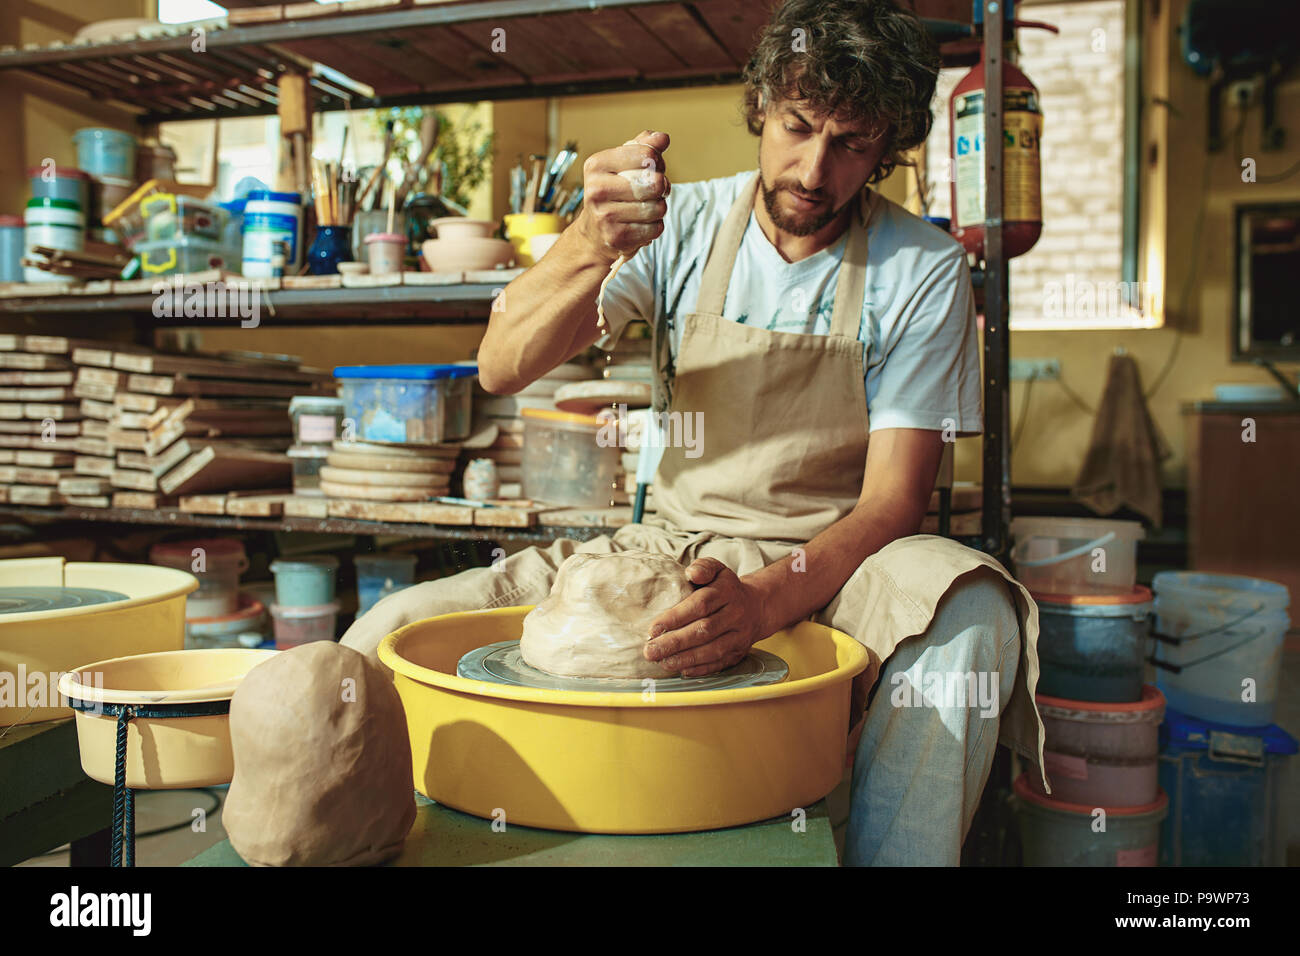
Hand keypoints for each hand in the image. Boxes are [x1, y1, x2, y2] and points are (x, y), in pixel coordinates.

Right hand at [577, 129, 670, 262]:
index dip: (658, 162)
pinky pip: (655, 228)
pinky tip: (641, 224)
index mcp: (597, 164)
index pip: (647, 155)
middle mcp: (597, 189)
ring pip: (658, 207)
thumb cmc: (613, 192)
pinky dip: (654, 227)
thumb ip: (643, 146)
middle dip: (662, 187)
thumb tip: (662, 138)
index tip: (651, 168)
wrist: (594, 232)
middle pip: (655, 182)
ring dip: (659, 208)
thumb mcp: (622, 163)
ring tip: (645, 208)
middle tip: (653, 191)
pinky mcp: (617, 237)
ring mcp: (605, 216)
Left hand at [643, 558, 767, 676]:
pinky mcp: (739, 652)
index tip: (653, 629)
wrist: (756, 606)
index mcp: (727, 591)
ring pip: (712, 650)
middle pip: (704, 630)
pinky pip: (719, 663)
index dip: (676, 617)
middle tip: (650, 651)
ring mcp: (739, 636)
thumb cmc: (725, 587)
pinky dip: (700, 668)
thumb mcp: (717, 569)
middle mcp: (736, 614)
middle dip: (675, 643)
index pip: (701, 605)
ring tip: (662, 662)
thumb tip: (692, 573)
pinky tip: (681, 669)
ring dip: (685, 658)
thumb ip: (703, 567)